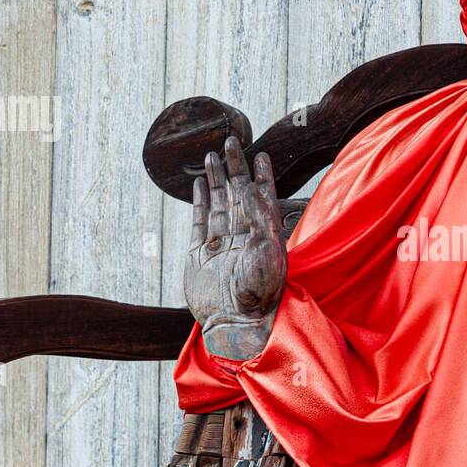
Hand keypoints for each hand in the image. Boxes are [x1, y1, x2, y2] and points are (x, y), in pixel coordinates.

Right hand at [184, 135, 287, 359]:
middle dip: (235, 167)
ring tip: (212, 155)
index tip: (261, 154)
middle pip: (238, 193)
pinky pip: (199, 221)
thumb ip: (261, 219)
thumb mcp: (268, 253)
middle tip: (231, 141)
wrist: (233, 326)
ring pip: (219, 203)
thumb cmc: (259, 294)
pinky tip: (200, 185)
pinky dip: (200, 202)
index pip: (263, 196)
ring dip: (217, 179)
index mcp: (264, 235)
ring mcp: (220, 245)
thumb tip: (252, 188)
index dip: (262, 175)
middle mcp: (243, 237)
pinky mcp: (198, 255)